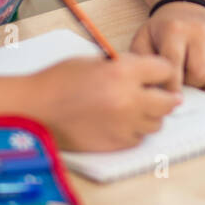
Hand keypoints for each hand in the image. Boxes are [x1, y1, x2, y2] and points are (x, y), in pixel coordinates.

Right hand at [31, 53, 180, 150]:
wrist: (36, 108)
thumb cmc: (59, 80)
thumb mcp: (95, 61)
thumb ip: (124, 65)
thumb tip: (146, 73)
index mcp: (123, 72)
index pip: (164, 70)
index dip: (163, 71)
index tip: (161, 75)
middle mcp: (128, 99)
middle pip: (168, 102)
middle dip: (166, 97)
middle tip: (164, 95)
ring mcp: (123, 124)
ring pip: (156, 123)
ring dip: (151, 115)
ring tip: (137, 109)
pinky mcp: (114, 143)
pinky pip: (137, 138)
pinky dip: (134, 131)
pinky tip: (122, 123)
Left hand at [131, 1, 204, 91]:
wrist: (187, 5)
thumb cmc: (164, 28)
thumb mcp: (144, 37)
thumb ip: (141, 60)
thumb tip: (147, 86)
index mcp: (175, 30)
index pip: (174, 66)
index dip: (171, 87)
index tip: (168, 96)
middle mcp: (200, 31)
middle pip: (201, 73)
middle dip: (192, 84)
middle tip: (185, 79)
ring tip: (199, 74)